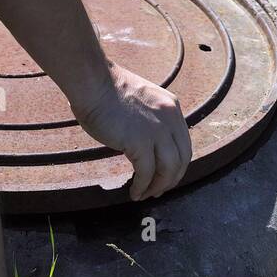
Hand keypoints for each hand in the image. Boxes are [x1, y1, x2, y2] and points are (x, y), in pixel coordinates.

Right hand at [72, 64, 191, 200]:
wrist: (93, 82)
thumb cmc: (107, 89)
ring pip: (168, 169)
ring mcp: (157, 131)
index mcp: (172, 107)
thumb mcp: (142, 100)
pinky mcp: (140, 142)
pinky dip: (142, 186)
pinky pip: (146, 172)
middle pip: (181, 159)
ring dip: (158, 186)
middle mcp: (170, 119)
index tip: (167, 175)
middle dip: (171, 179)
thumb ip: (151, 118)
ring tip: (146, 194)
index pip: (184, 143)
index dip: (178, 164)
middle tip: (159, 190)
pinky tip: (135, 192)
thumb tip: (147, 143)